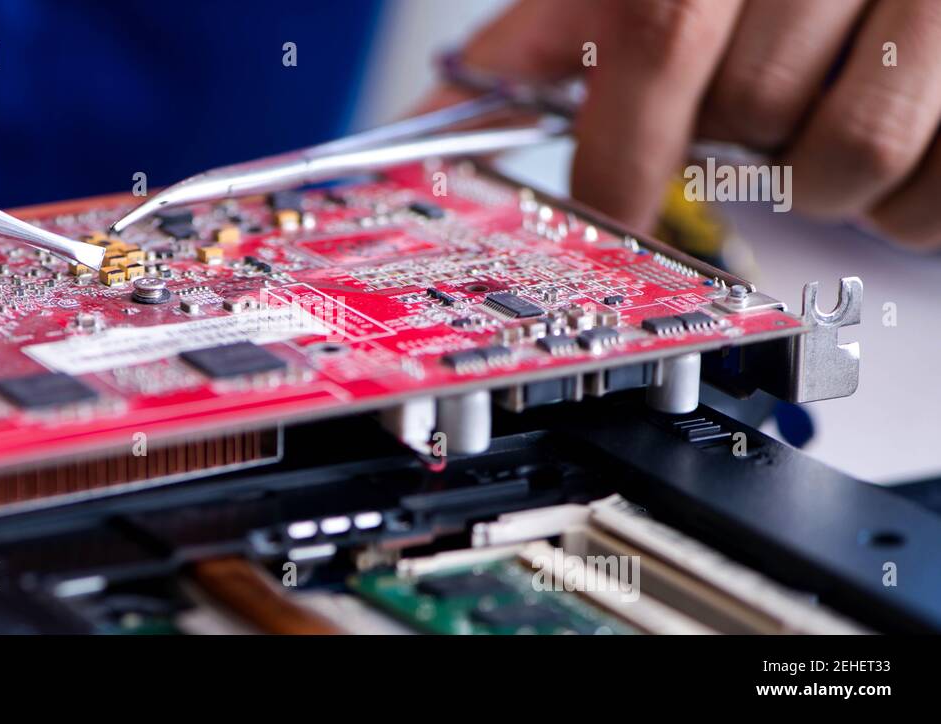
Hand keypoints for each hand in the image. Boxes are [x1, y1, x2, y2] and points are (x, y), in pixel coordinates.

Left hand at [431, 0, 940, 249]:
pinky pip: (935, 198)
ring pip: (847, 158)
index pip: (658, 29)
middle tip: (757, 114)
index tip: (603, 214)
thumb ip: (554, 35)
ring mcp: (937, 2)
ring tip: (831, 118)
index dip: (619, 146)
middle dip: (734, 145)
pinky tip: (905, 139)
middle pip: (748, 109)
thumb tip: (437, 113)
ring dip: (822, 178)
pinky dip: (907, 201)